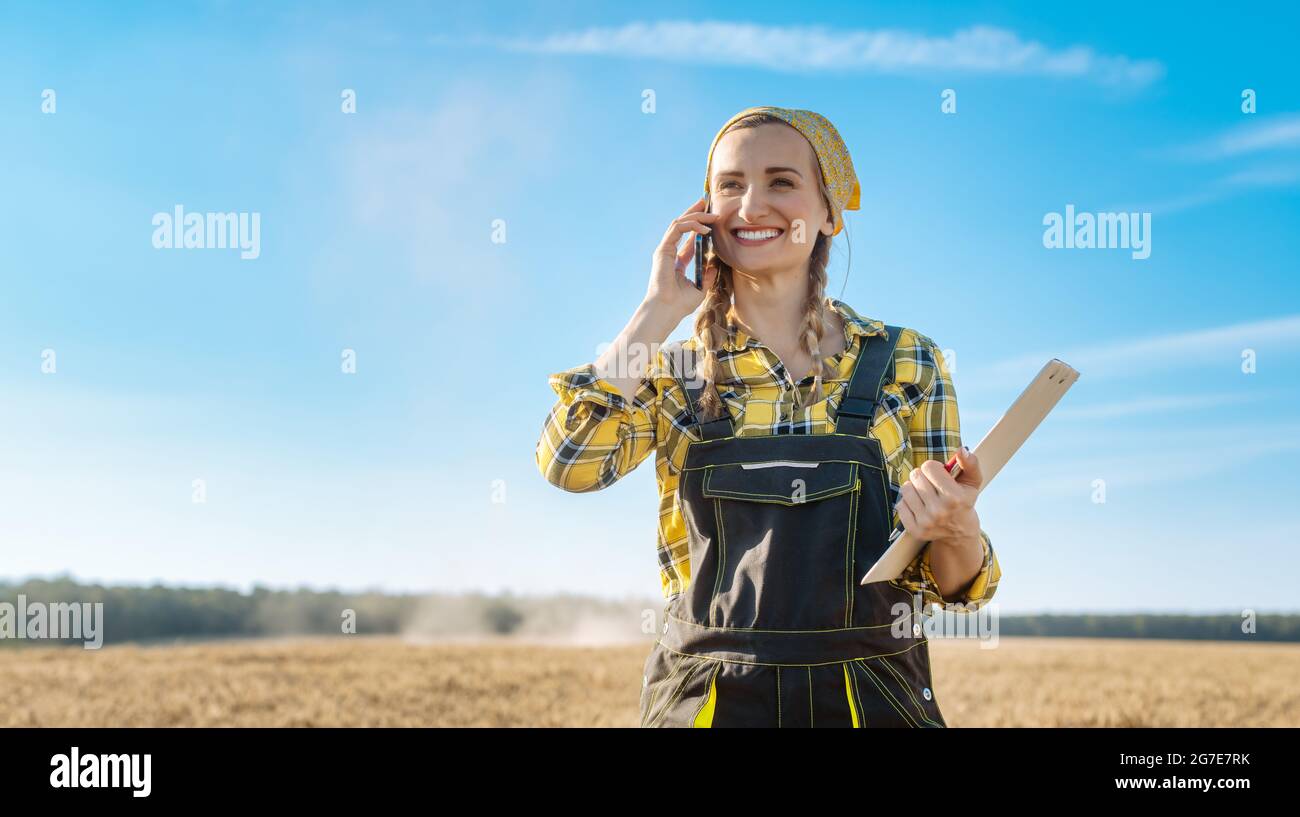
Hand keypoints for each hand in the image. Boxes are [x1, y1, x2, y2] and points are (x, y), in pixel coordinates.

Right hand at [644, 195, 721, 323]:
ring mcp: (665, 250)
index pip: (688, 239)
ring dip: (696, 215)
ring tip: (711, 213)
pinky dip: (691, 225)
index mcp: (676, 262)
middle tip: (707, 201)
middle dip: (695, 212)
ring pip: (679, 223)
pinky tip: (705, 229)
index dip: (699, 227)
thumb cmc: (679, 305)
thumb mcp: (700, 288)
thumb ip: (707, 276)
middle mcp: (669, 253)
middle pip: (682, 226)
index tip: (712, 218)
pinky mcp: (663, 249)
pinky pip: (677, 229)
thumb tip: (715, 265)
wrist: (666, 311)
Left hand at [894, 447, 983, 545]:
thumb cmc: (963, 501)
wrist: (959, 532)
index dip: (934, 468)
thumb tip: (962, 450)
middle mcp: (939, 511)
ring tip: (925, 494)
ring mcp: (925, 522)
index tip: (940, 475)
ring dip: (914, 488)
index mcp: (954, 497)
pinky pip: (900, 504)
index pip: (929, 467)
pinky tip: (919, 506)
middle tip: (932, 485)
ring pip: (906, 488)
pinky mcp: (914, 530)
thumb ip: (970, 464)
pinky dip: (908, 502)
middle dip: (923, 477)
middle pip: (916, 475)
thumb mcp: (972, 482)